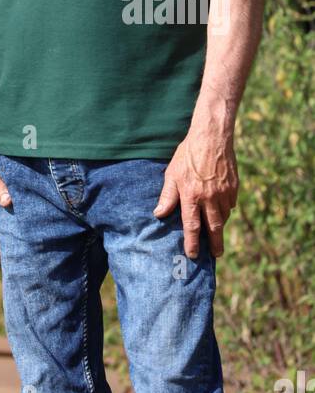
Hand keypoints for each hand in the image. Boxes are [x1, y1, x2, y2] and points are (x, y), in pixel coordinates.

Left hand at [153, 129, 238, 259]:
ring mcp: (224, 193)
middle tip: (216, 255)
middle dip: (214, 244)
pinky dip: (225, 210)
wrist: (211, 137)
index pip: (192, 225)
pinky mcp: (234, 187)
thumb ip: (167, 196)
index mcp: (192, 195)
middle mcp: (209, 197)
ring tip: (215, 233)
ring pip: (223, 217)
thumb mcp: (172, 173)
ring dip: (219, 226)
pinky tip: (220, 209)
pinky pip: (230, 205)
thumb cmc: (188, 154)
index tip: (193, 255)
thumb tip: (159, 214)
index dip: (192, 242)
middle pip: (214, 227)